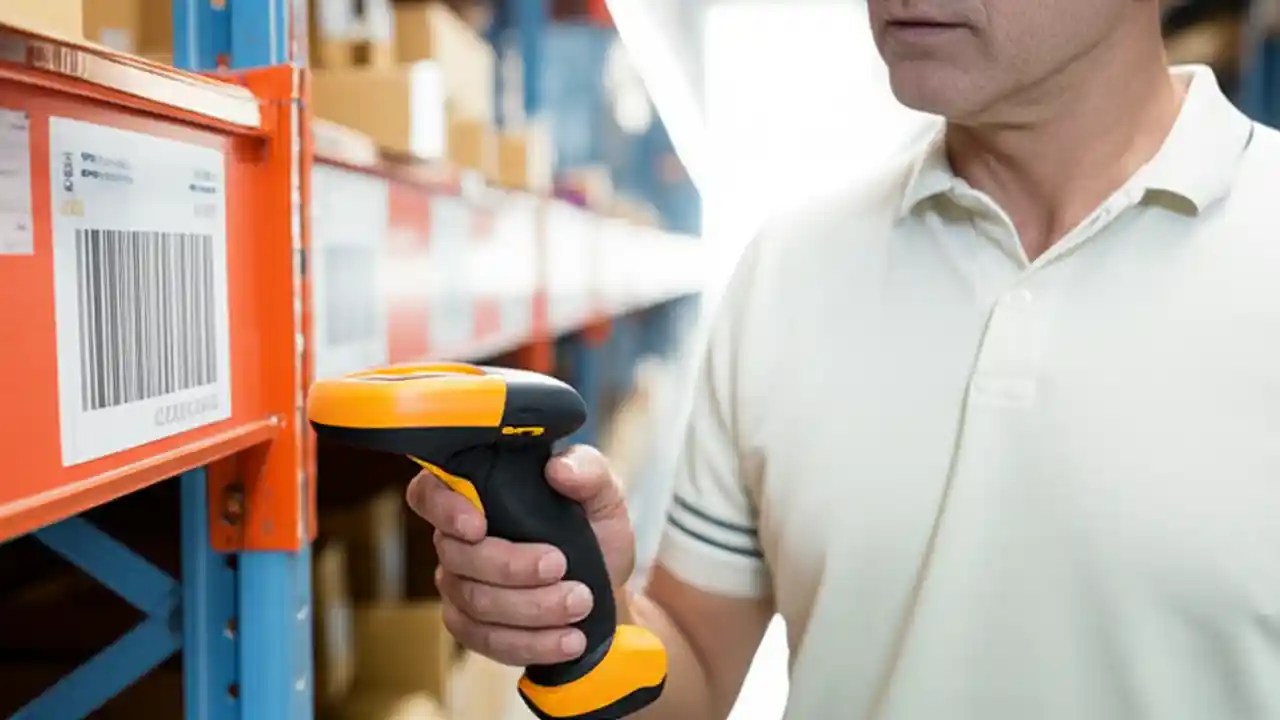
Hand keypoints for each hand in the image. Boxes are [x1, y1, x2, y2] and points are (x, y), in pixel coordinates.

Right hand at [405, 444, 635, 666]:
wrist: (605, 585)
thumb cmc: (593, 528)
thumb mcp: (604, 493)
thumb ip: (588, 472)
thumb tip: (558, 469)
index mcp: (478, 493)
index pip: (429, 493)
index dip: (444, 509)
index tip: (478, 525)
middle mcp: (458, 539)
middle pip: (459, 557)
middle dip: (512, 567)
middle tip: (561, 566)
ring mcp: (461, 586)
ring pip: (476, 603)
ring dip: (532, 608)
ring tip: (580, 602)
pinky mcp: (473, 628)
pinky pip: (488, 641)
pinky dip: (532, 642)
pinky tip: (568, 640)